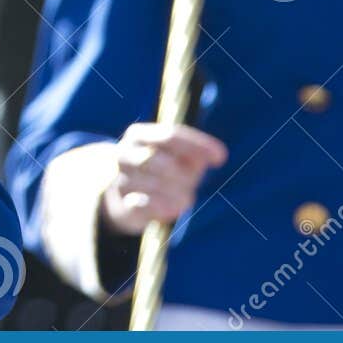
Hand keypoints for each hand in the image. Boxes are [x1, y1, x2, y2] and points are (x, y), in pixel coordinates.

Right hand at [101, 123, 227, 233]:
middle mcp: (124, 154)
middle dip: (186, 174)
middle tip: (195, 181)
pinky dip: (165, 206)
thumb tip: (214, 157)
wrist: (123, 198)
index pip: (170, 135)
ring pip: (154, 184)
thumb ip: (193, 156)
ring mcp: (121, 180)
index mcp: (138, 135)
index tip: (221, 157)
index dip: (198, 145)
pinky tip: (176, 207)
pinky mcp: (122, 205)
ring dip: (179, 192)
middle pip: (161, 160)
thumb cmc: (157, 172)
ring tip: (186, 197)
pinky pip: (144, 205)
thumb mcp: (174, 157)